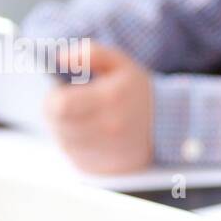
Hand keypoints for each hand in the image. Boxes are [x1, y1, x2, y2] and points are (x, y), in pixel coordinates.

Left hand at [44, 41, 153, 172]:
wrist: (167, 125)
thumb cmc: (136, 91)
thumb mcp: (120, 63)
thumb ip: (90, 53)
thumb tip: (61, 59)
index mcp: (110, 100)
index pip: (60, 106)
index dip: (52, 98)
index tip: (59, 93)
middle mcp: (109, 129)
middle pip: (58, 125)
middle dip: (56, 114)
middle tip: (69, 105)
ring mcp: (107, 151)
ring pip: (63, 141)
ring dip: (64, 130)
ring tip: (81, 119)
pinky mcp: (105, 167)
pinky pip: (74, 157)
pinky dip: (75, 146)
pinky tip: (89, 135)